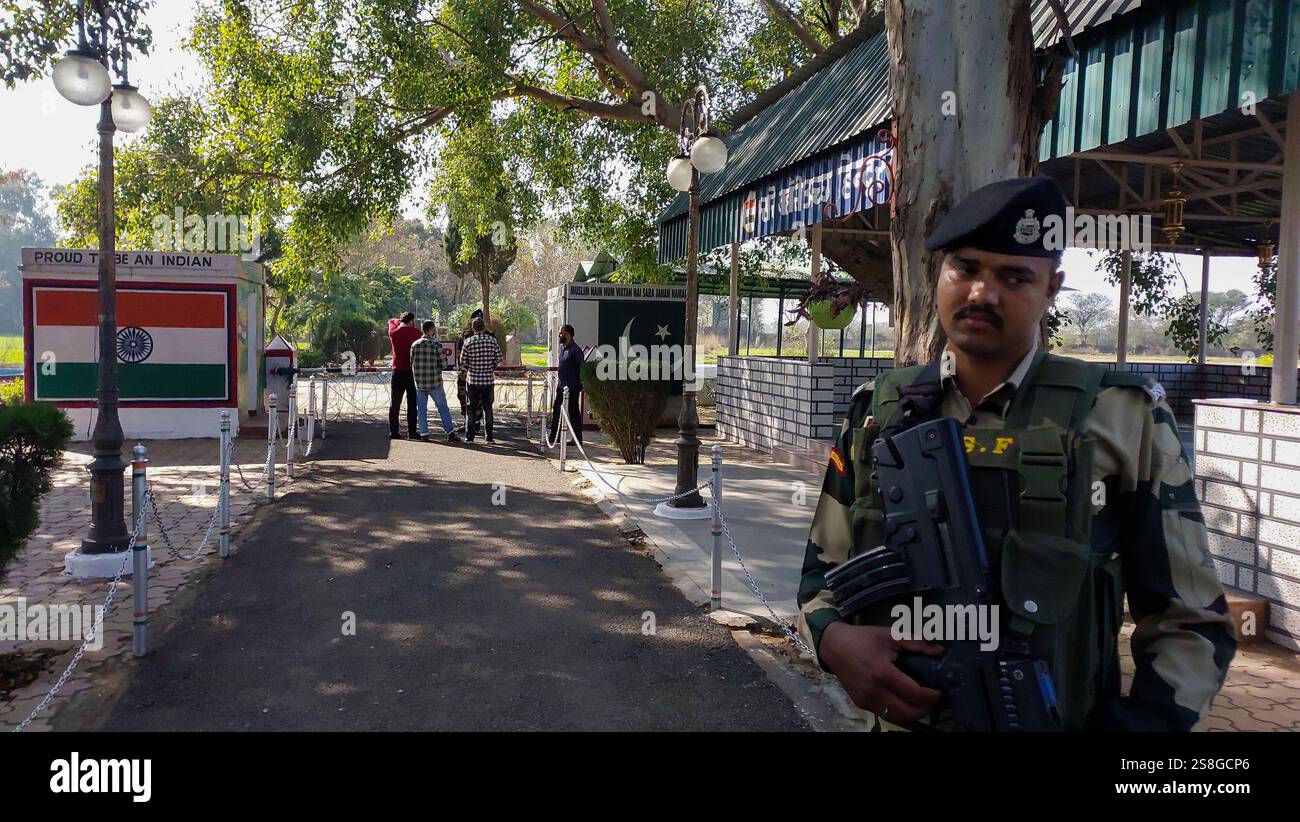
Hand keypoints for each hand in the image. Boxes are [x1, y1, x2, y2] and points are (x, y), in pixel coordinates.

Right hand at [818, 622, 943, 721]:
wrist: (834, 646)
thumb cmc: (864, 639)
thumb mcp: (891, 635)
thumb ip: (917, 643)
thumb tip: (940, 651)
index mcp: (882, 672)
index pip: (914, 693)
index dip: (931, 696)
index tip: (940, 691)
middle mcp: (874, 690)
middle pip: (908, 711)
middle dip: (926, 708)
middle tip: (934, 699)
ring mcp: (866, 699)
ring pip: (897, 718)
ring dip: (913, 714)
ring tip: (922, 703)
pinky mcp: (861, 703)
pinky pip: (885, 715)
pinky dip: (899, 713)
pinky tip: (905, 703)